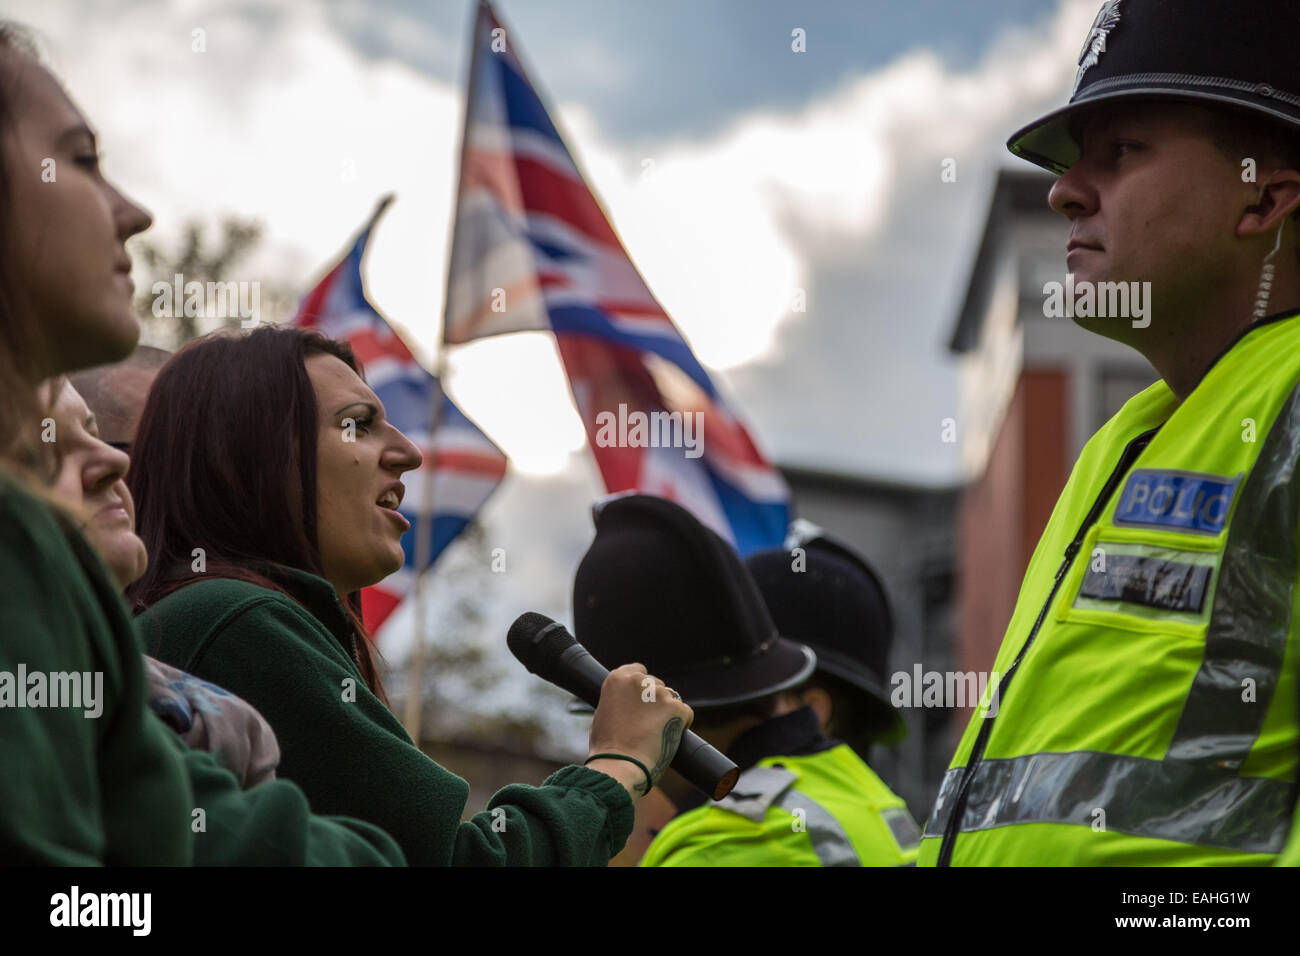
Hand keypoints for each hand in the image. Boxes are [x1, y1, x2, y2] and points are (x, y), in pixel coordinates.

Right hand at [586, 664, 692, 797]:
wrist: (619, 765)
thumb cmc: (607, 746)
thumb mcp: (604, 713)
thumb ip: (618, 699)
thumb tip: (629, 701)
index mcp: (617, 678)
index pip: (639, 670)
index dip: (642, 687)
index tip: (642, 700)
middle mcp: (639, 681)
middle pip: (656, 685)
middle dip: (655, 701)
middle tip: (647, 724)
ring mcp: (659, 693)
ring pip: (671, 699)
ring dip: (667, 713)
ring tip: (655, 734)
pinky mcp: (677, 708)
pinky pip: (685, 713)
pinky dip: (682, 724)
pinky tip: (669, 738)